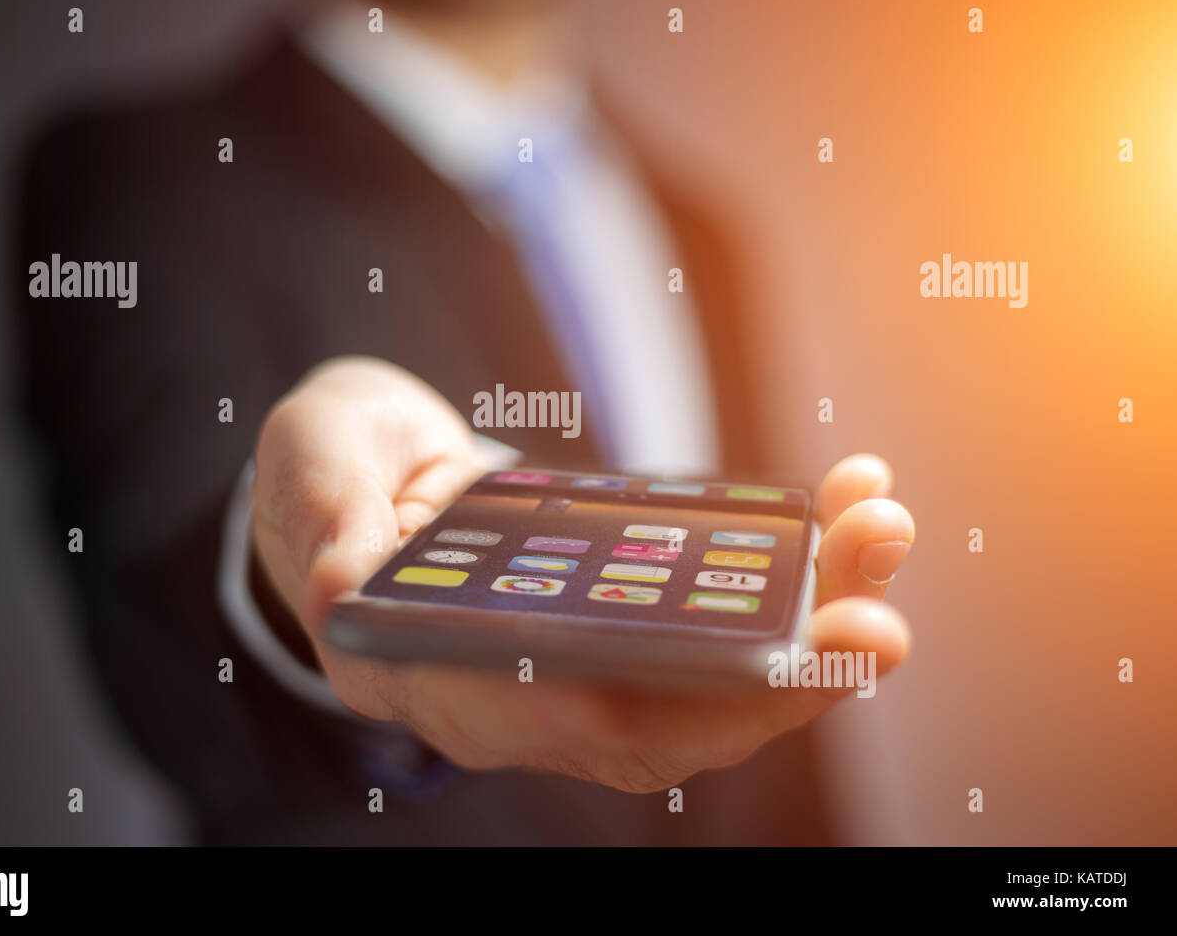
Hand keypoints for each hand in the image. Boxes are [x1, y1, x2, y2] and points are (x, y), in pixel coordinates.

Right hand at [253, 356, 912, 791]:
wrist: (367, 471)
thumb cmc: (330, 470)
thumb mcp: (307, 467)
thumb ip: (318, 518)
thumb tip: (338, 580)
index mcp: (428, 672)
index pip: (542, 722)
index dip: (649, 709)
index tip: (741, 671)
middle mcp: (516, 695)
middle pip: (663, 720)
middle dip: (781, 682)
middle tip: (876, 622)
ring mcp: (576, 663)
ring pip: (711, 681)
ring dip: (813, 622)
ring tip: (882, 533)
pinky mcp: (621, 619)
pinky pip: (719, 623)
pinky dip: (795, 577)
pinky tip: (848, 506)